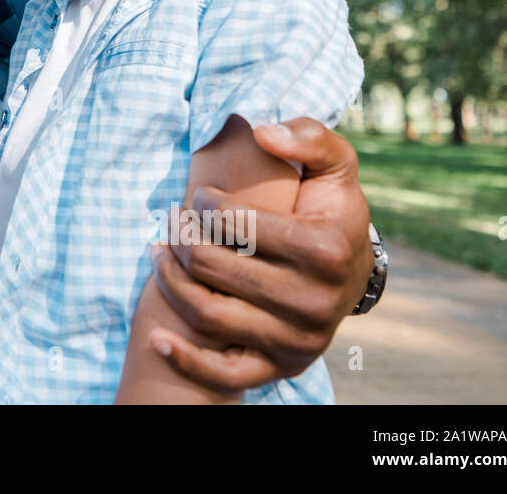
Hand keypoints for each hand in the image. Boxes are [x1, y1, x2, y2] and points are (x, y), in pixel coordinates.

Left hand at [148, 118, 372, 391]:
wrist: (351, 274)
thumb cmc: (330, 211)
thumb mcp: (335, 165)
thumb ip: (308, 137)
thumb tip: (263, 131)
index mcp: (325, 249)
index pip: (237, 223)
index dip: (205, 203)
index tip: (198, 196)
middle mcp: (314, 302)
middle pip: (214, 267)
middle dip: (181, 238)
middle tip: (170, 220)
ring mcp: (296, 341)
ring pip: (208, 313)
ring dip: (168, 281)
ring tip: (157, 252)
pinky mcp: (280, 368)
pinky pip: (224, 376)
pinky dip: (185, 361)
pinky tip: (155, 338)